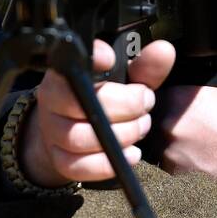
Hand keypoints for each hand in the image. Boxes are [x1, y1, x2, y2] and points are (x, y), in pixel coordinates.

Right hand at [18, 38, 175, 186]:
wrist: (79, 129)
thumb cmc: (106, 98)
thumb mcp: (127, 79)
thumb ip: (146, 67)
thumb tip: (163, 51)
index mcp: (67, 72)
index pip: (72, 63)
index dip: (92, 60)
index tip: (112, 61)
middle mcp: (52, 98)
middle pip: (82, 104)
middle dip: (125, 107)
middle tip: (145, 105)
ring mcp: (52, 130)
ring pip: (80, 138)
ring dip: (122, 135)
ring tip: (140, 127)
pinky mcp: (58, 159)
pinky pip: (78, 166)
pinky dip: (108, 163)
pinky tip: (130, 152)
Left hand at [156, 86, 216, 193]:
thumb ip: (190, 91)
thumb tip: (176, 93)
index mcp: (178, 95)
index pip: (151, 92)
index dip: (159, 96)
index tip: (165, 99)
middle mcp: (167, 122)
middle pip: (149, 117)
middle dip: (161, 118)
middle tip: (185, 121)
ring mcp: (168, 149)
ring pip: (155, 139)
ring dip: (167, 138)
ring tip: (196, 138)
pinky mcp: (175, 172)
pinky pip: (166, 158)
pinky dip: (178, 155)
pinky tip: (200, 152)